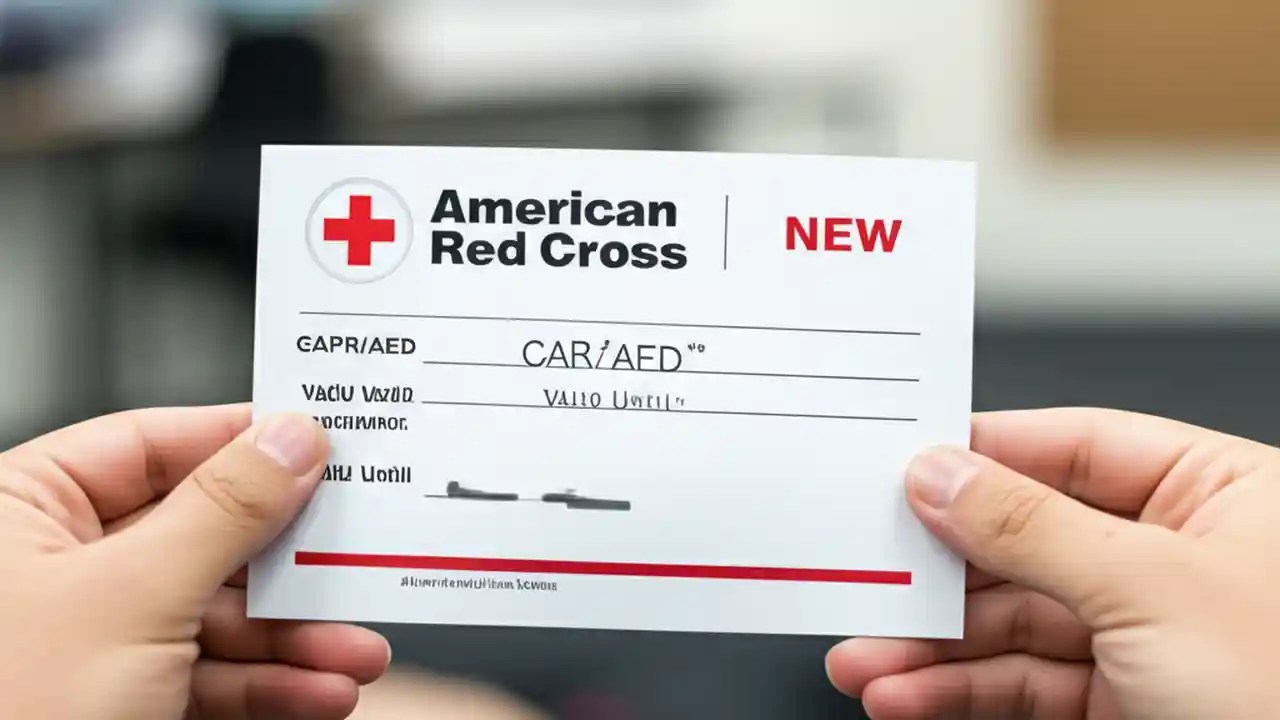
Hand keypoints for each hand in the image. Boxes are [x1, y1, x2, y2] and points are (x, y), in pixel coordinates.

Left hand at [0, 405, 389, 718]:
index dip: (244, 440)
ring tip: (355, 651)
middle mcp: (59, 563)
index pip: (155, 442)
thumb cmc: (11, 712)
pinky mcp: (123, 695)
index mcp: (26, 507)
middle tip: (357, 556)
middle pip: (203, 533)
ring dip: (293, 639)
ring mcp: (95, 635)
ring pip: (217, 613)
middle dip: (288, 566)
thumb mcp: (136, 597)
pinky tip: (320, 693)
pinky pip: (209, 674)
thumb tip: (292, 437)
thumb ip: (225, 510)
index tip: (324, 440)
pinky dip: (268, 686)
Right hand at [826, 408, 1279, 719]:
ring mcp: (1151, 636)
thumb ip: (1031, 526)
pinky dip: (960, 692)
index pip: (1076, 447)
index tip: (904, 466)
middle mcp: (1182, 558)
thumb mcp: (1151, 590)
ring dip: (934, 647)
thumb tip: (943, 476)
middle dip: (940, 573)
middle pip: (1027, 541)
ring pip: (1015, 623)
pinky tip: (908, 697)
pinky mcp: (1127, 704)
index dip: (985, 455)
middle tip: (869, 574)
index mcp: (1220, 494)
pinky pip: (1026, 683)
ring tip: (866, 660)